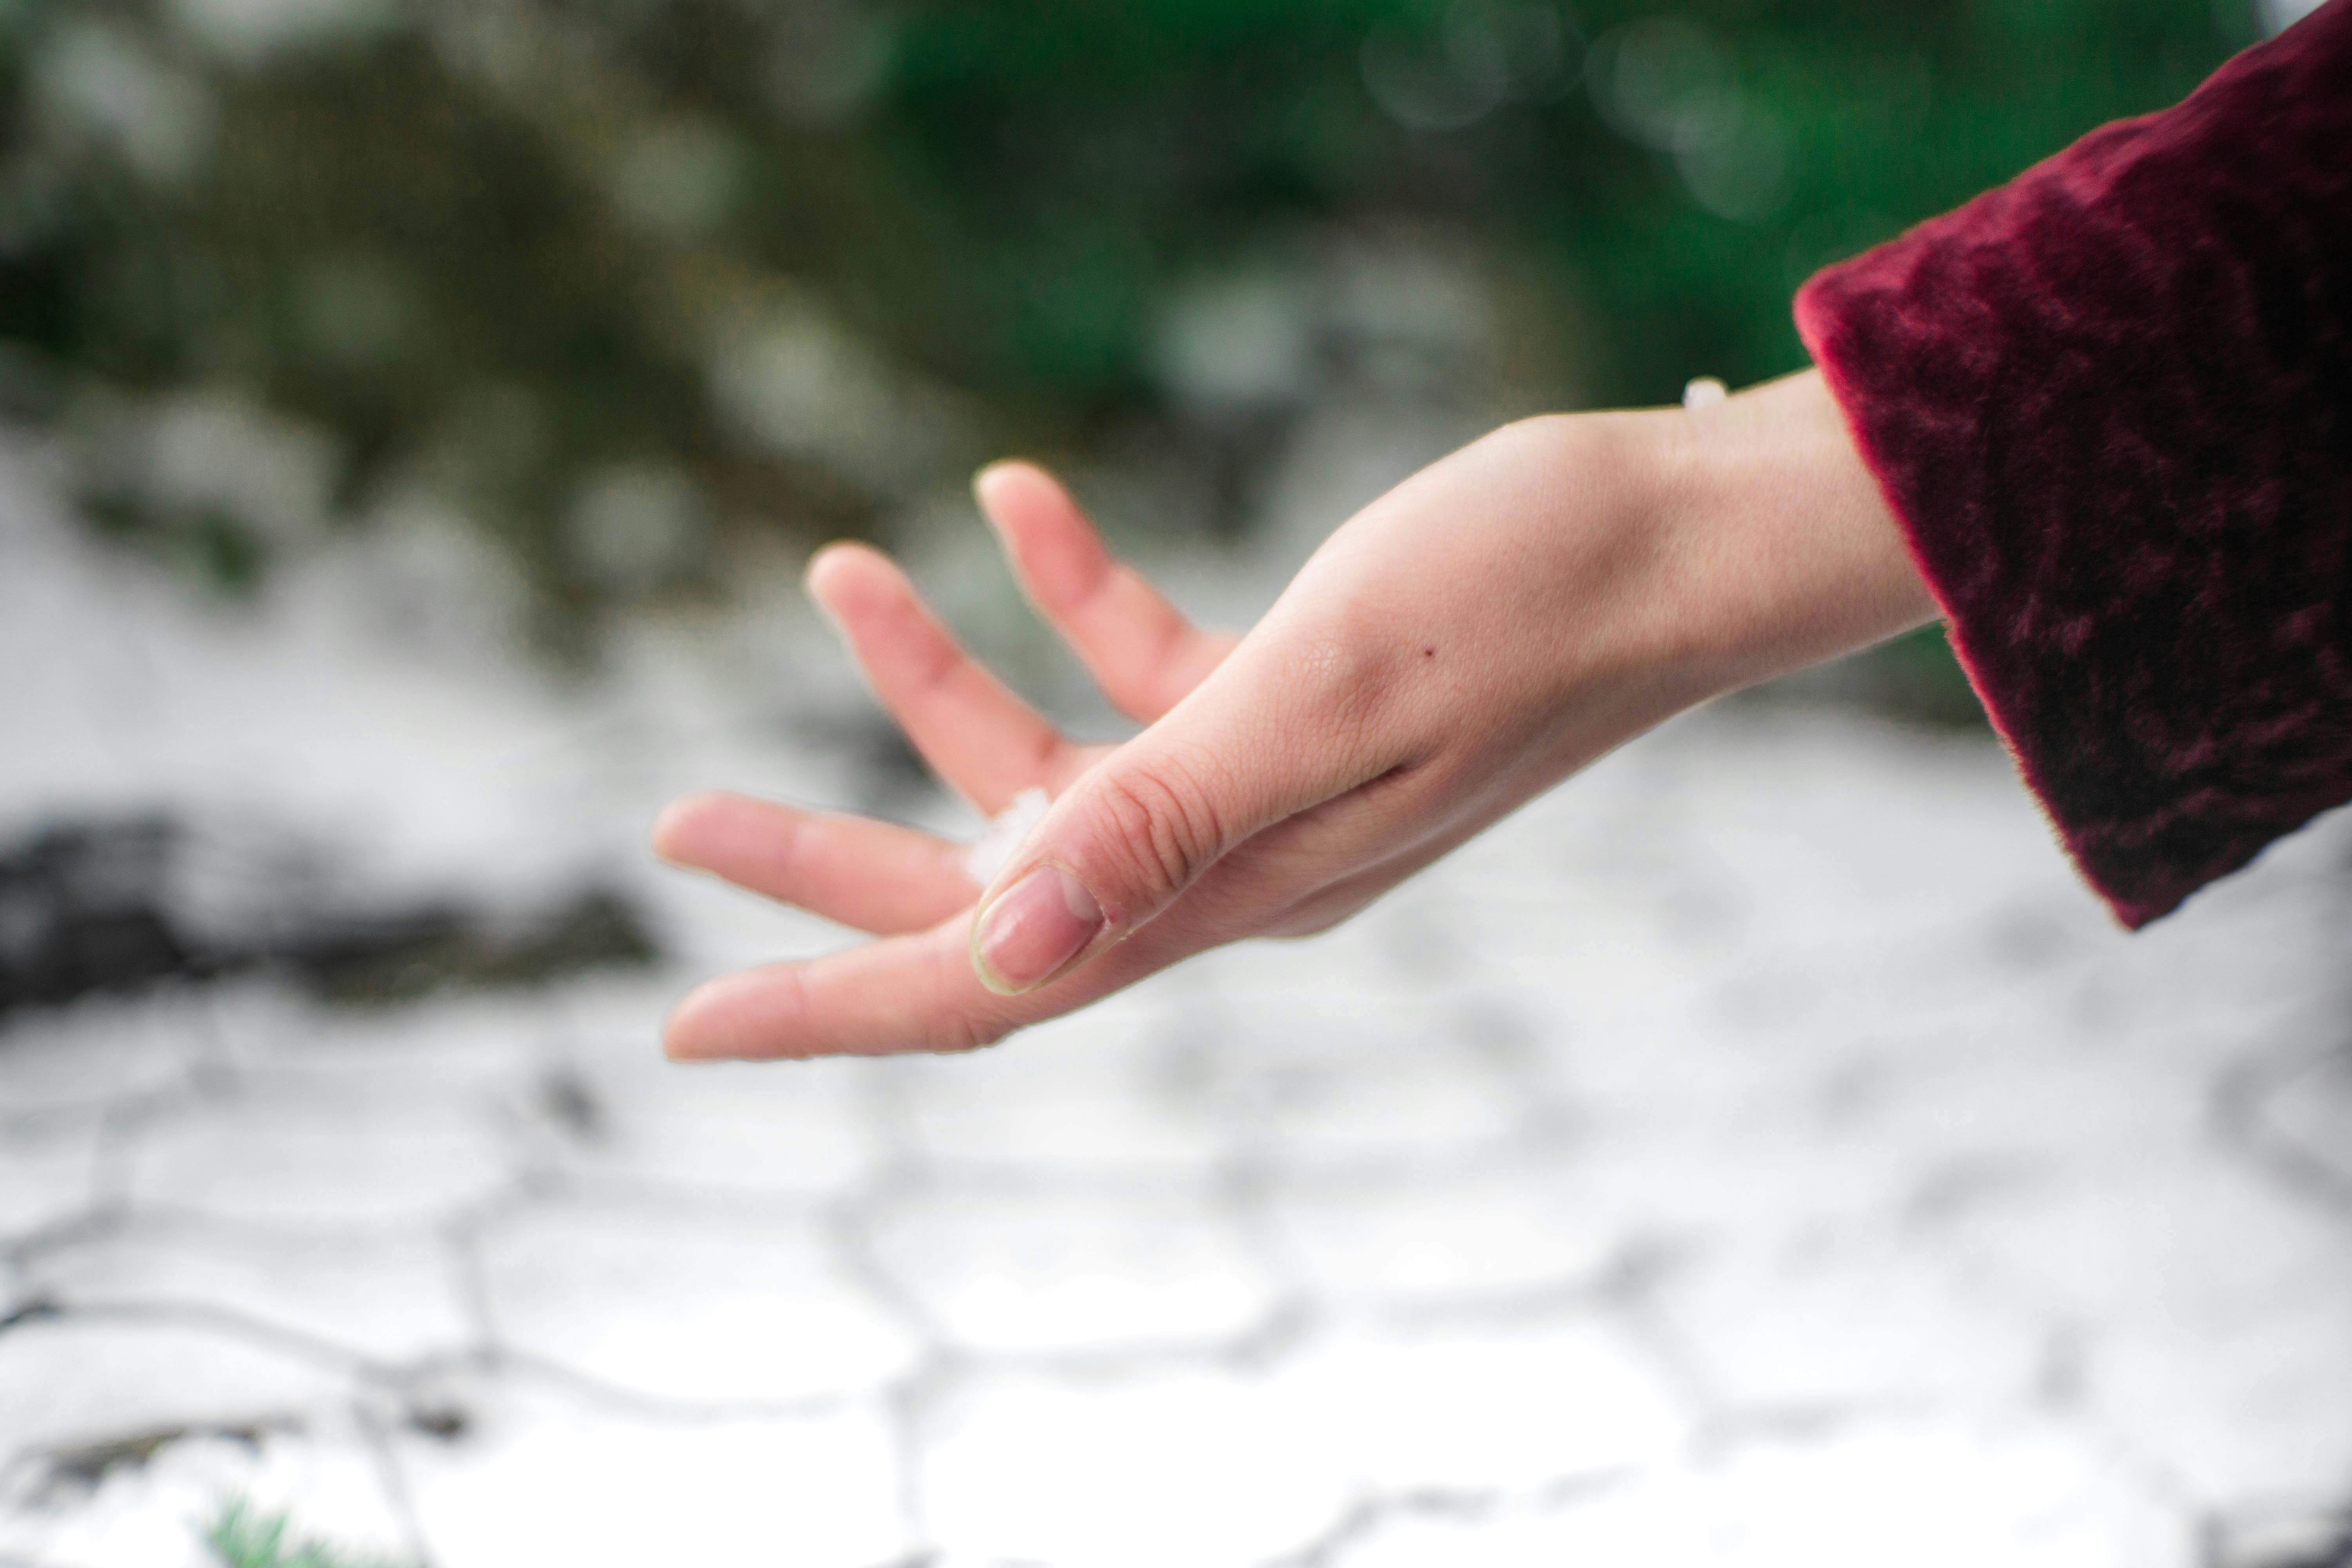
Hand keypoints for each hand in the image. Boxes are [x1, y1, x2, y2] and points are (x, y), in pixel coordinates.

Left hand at [654, 369, 1936, 1057]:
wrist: (1677, 538)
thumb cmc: (1525, 595)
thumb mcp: (1320, 695)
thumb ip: (1160, 821)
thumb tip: (1004, 945)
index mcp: (1231, 892)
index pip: (988, 981)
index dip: (828, 1005)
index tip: (682, 1021)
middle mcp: (1231, 866)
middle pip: (986, 890)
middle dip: (826, 855)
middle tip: (675, 816)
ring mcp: (1257, 792)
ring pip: (1049, 768)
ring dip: (933, 678)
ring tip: (839, 564)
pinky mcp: (1287, 710)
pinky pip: (1141, 669)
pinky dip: (1070, 592)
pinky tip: (1020, 495)